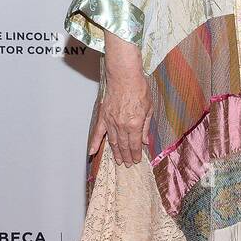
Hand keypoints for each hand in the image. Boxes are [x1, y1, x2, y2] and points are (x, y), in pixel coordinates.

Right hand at [89, 33, 152, 165]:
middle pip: (123, 145)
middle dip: (126, 156)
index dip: (135, 154)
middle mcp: (121, 125)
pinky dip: (95, 143)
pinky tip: (92, 152)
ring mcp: (111, 121)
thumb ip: (145, 126)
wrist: (124, 76)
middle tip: (127, 164)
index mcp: (134, 124)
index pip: (134, 144)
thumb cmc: (139, 90)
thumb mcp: (148, 108)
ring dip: (115, 152)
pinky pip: (98, 132)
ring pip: (112, 141)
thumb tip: (144, 141)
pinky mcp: (103, 116)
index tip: (136, 161)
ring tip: (118, 161)